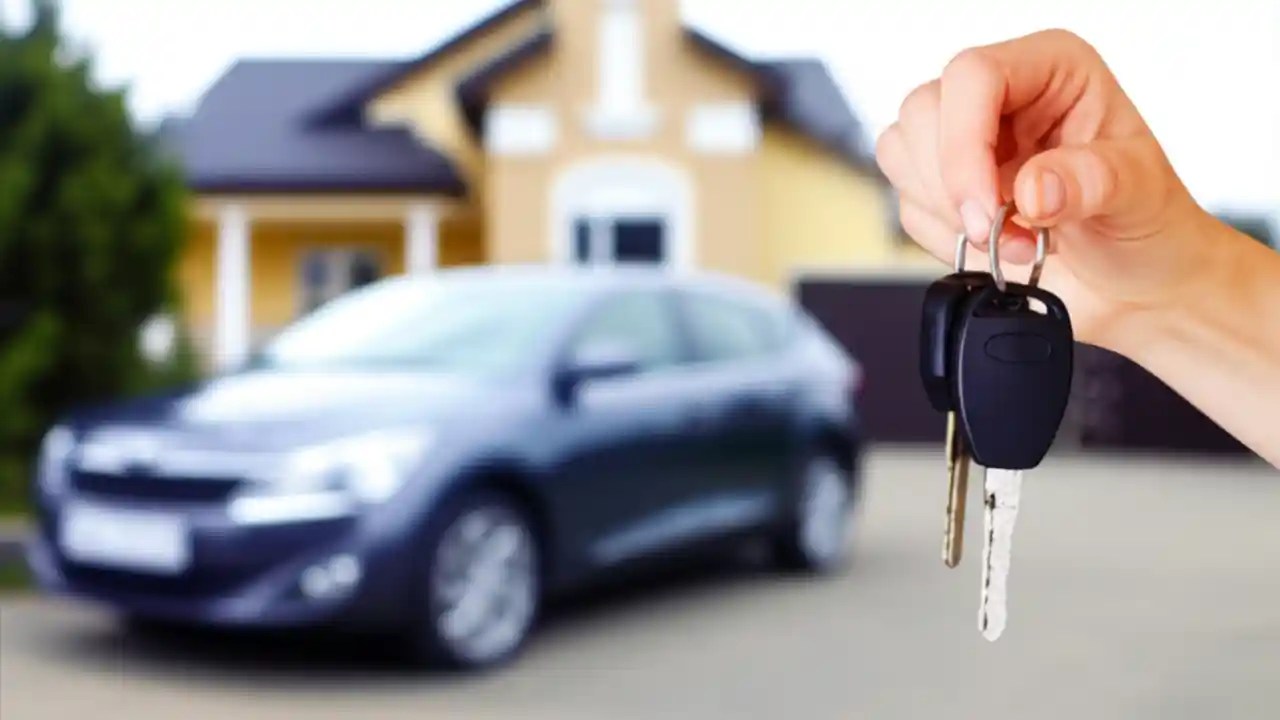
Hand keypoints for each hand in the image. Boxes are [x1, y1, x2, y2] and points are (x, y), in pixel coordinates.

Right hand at [876, 29, 1228, 351]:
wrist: (1135, 286)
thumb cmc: (1147, 225)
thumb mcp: (1139, 196)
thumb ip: (1091, 182)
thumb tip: (1033, 188)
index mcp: (1052, 71)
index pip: (975, 75)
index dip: (964, 141)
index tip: (984, 207)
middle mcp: (1003, 97)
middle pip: (924, 110)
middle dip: (950, 184)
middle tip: (998, 229)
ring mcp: (968, 142)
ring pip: (901, 151)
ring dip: (944, 210)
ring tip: (1008, 237)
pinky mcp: (944, 187)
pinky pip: (905, 203)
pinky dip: (942, 236)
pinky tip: (993, 245)